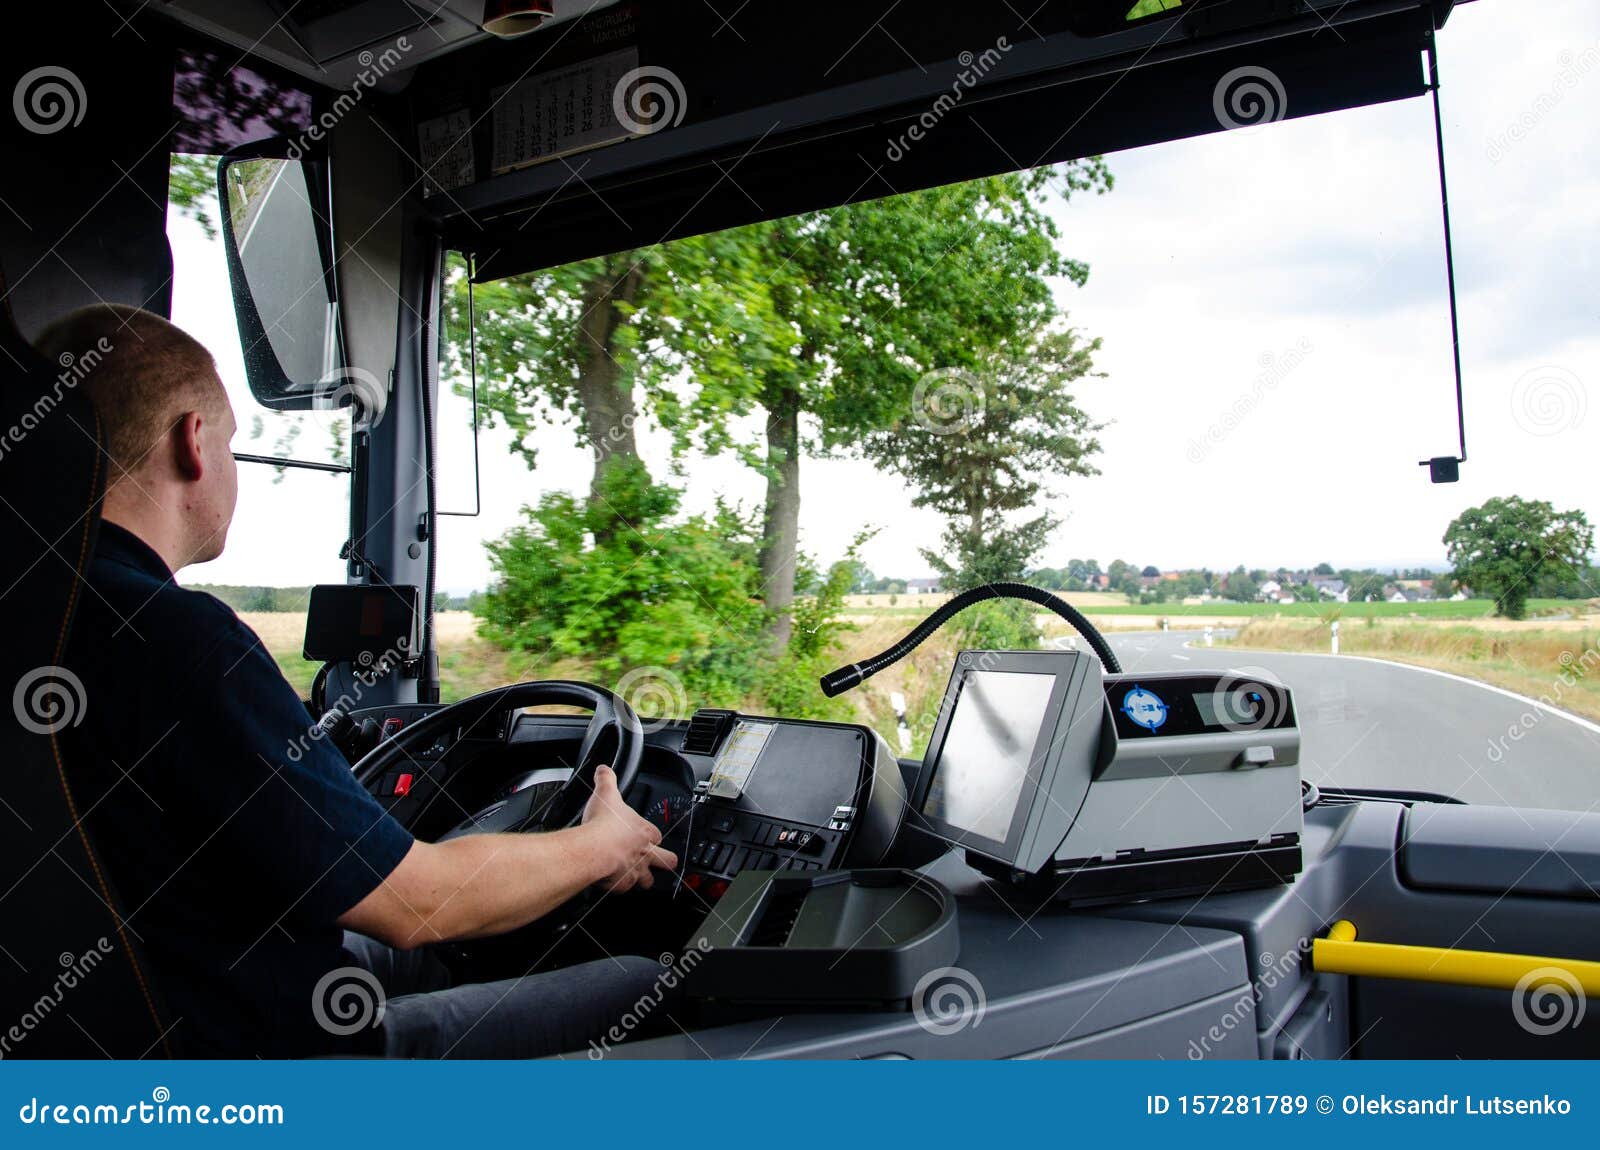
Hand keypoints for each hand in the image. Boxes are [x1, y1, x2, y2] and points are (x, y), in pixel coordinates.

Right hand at [580, 765, 677, 891]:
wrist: (593, 849)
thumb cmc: (603, 824)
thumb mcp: (606, 794)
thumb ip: (606, 780)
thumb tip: (604, 770)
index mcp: (645, 832)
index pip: (657, 835)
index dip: (652, 836)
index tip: (644, 836)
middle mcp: (645, 854)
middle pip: (667, 861)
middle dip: (663, 862)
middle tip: (655, 861)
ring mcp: (635, 871)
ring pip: (648, 881)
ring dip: (642, 879)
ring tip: (632, 876)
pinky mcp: (622, 886)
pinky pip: (624, 890)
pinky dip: (618, 887)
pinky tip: (609, 883)